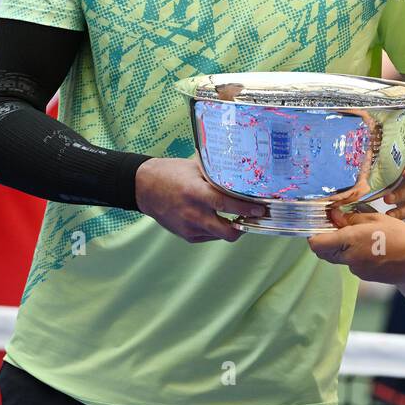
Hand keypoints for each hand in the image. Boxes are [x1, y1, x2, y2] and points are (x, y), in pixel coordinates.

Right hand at [135, 157, 266, 243]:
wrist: (144, 188)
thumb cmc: (171, 173)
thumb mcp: (195, 167)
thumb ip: (216, 173)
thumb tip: (242, 170)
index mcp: (195, 192)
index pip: (226, 204)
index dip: (245, 208)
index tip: (260, 209)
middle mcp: (192, 213)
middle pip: (227, 230)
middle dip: (244, 226)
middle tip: (253, 217)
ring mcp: (189, 227)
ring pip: (220, 235)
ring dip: (231, 227)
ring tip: (238, 216)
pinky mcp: (186, 235)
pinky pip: (209, 237)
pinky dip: (216, 229)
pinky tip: (217, 217)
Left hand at [308, 208, 404, 283]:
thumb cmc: (400, 236)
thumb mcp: (375, 219)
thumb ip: (351, 218)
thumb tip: (334, 217)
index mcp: (349, 241)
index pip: (316, 244)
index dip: (313, 235)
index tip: (320, 225)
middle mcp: (348, 259)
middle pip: (325, 252)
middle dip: (328, 240)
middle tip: (341, 227)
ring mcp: (357, 271)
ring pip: (340, 258)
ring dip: (344, 248)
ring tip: (365, 237)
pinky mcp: (365, 277)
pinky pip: (353, 264)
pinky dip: (357, 256)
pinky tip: (375, 248)